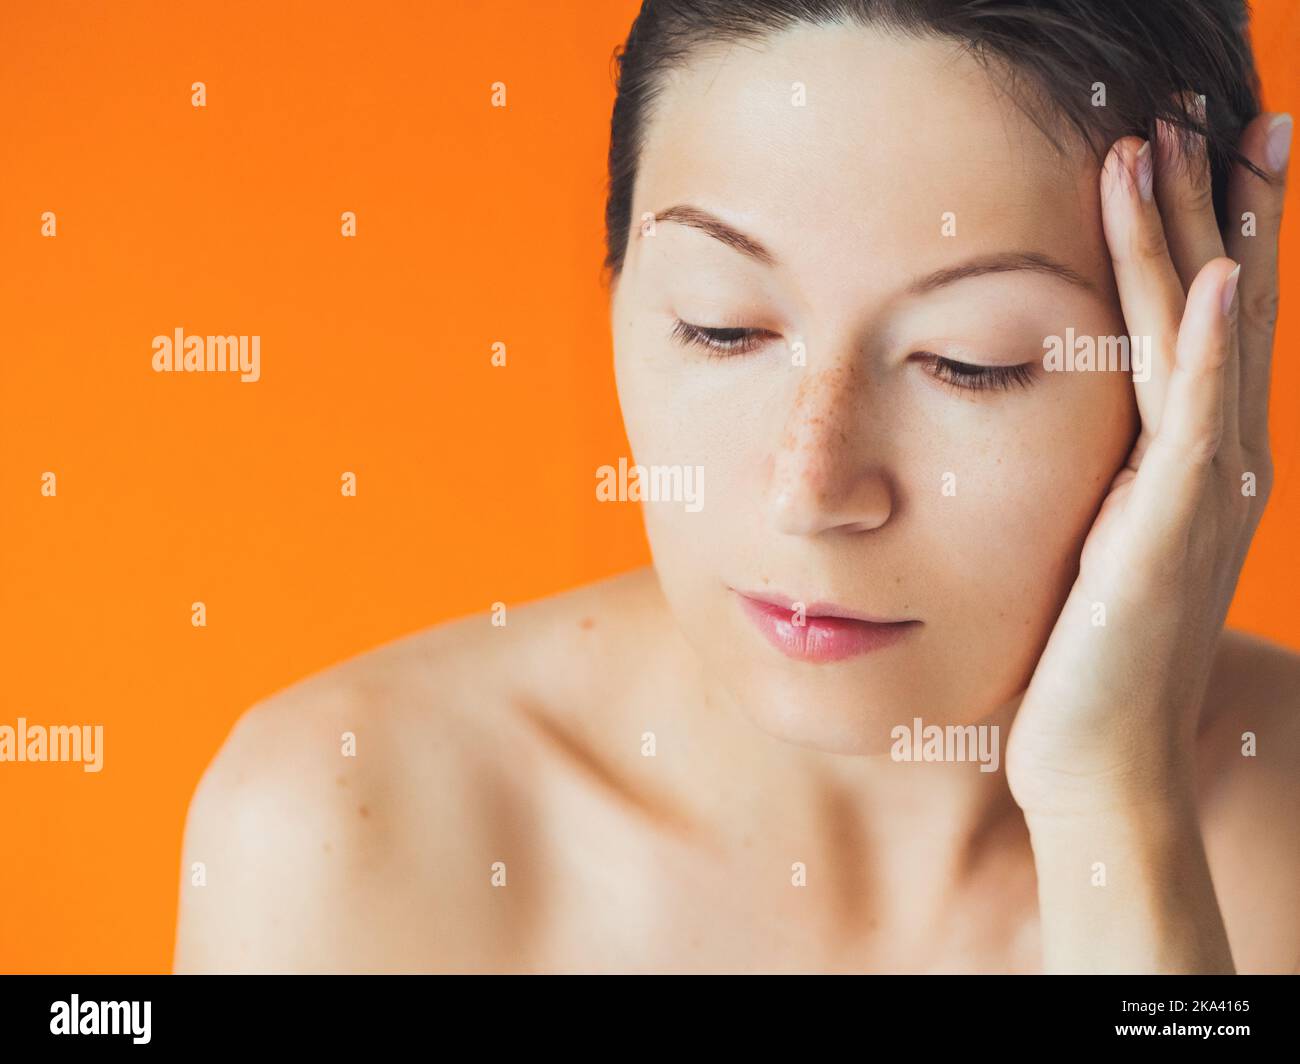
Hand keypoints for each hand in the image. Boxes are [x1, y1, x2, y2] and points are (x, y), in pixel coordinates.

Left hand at [1004, 109, 1290, 822]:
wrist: (1095, 762)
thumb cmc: (1077, 661)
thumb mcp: (1089, 548)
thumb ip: (1093, 485)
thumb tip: (1060, 438)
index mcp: (1185, 464)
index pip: (1202, 327)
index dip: (1207, 236)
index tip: (1197, 152)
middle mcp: (1210, 466)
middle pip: (1220, 310)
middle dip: (1217, 207)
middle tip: (1216, 110)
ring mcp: (1198, 497)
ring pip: (1202, 343)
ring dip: (1194, 240)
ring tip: (1181, 145)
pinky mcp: (1167, 535)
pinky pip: (1195, 426)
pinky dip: (1213, 350)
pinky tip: (1220, 279)